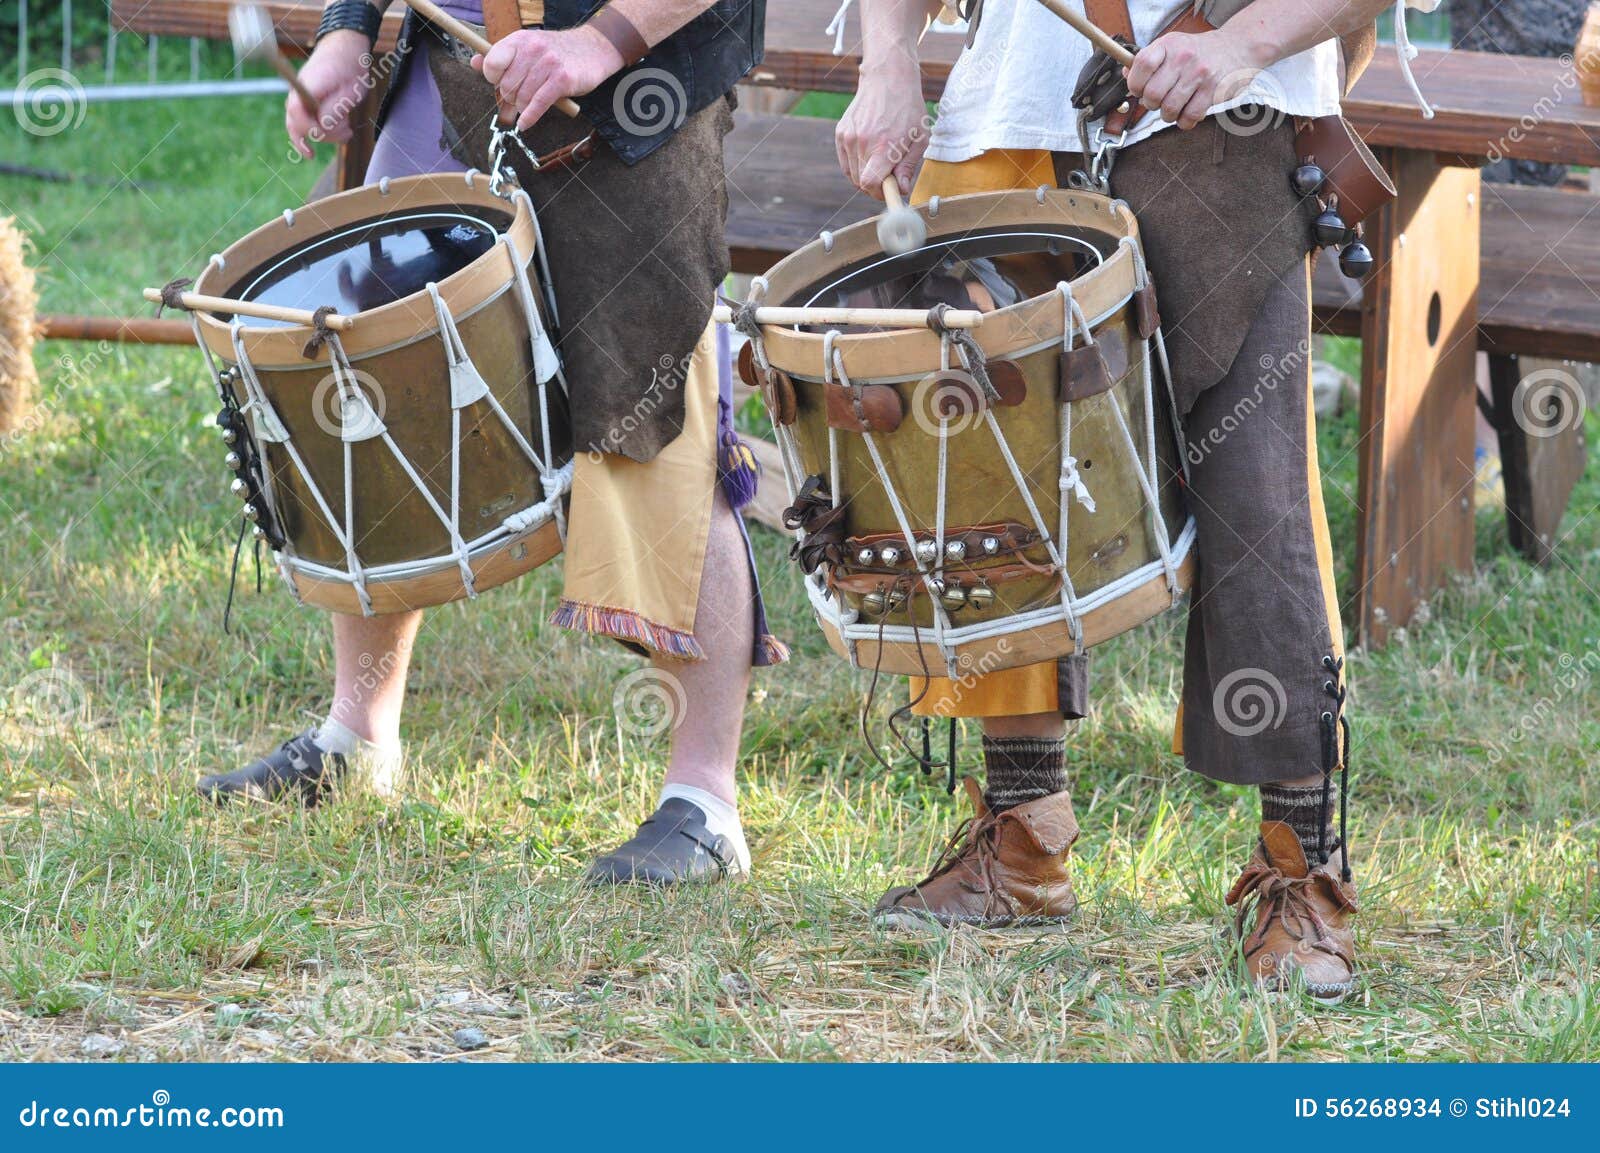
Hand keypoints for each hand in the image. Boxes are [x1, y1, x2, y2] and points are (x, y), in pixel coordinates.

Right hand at [286, 30, 371, 158]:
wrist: (345, 52)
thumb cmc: (350, 69)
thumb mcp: (351, 89)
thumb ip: (336, 108)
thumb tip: (322, 125)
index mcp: (308, 85)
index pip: (297, 111)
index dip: (310, 127)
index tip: (328, 132)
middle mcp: (298, 92)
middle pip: (299, 124)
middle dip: (325, 134)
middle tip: (347, 130)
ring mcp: (298, 99)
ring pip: (302, 129)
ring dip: (326, 136)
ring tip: (346, 129)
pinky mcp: (303, 105)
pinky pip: (299, 126)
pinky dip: (306, 140)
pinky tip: (309, 154)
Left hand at [474, 27, 623, 131]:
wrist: (593, 49)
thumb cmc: (557, 52)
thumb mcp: (528, 47)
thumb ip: (501, 56)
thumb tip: (474, 63)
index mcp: (520, 39)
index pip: (492, 63)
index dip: (493, 78)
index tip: (500, 82)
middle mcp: (533, 49)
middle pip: (507, 85)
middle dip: (510, 97)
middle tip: (518, 98)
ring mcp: (549, 64)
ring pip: (522, 97)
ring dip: (522, 107)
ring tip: (527, 105)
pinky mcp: (563, 80)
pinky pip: (538, 104)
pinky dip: (529, 118)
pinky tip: (525, 124)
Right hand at [836, 60, 929, 199]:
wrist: (887, 78)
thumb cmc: (908, 108)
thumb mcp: (919, 137)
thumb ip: (908, 166)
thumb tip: (902, 190)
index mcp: (883, 145)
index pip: (871, 183)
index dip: (880, 193)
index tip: (890, 192)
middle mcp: (862, 142)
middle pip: (861, 182)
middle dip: (875, 186)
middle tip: (889, 178)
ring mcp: (848, 137)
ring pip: (852, 175)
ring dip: (865, 176)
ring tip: (880, 163)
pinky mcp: (841, 133)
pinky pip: (846, 163)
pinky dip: (856, 166)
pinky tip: (869, 156)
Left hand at [1125, 27, 1266, 130]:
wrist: (1236, 48)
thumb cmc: (1198, 51)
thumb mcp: (1171, 46)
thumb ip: (1148, 60)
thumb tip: (1127, 76)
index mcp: (1169, 45)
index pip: (1141, 65)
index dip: (1135, 84)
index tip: (1139, 89)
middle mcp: (1183, 57)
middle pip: (1153, 95)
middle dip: (1151, 105)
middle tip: (1157, 101)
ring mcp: (1199, 74)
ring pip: (1169, 109)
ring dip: (1167, 115)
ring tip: (1172, 107)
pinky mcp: (1212, 91)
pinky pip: (1189, 117)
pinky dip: (1184, 121)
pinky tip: (1187, 112)